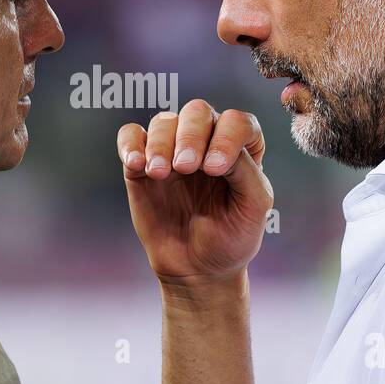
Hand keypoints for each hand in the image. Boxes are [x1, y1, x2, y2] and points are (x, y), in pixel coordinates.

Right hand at [117, 100, 272, 285]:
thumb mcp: (254, 209)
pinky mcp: (142, 165)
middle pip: (197, 112)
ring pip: (163, 122)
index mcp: (241, 148)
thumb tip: (215, 150)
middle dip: (189, 136)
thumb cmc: (232, 238)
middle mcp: (207, 141)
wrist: (197, 271)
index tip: (214, 169)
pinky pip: (131, 136)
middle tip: (184, 168)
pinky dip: (130, 144)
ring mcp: (173, 151)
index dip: (225, 137)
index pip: (236, 122)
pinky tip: (136, 164)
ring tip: (159, 174)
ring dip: (160, 144)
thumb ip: (246, 173)